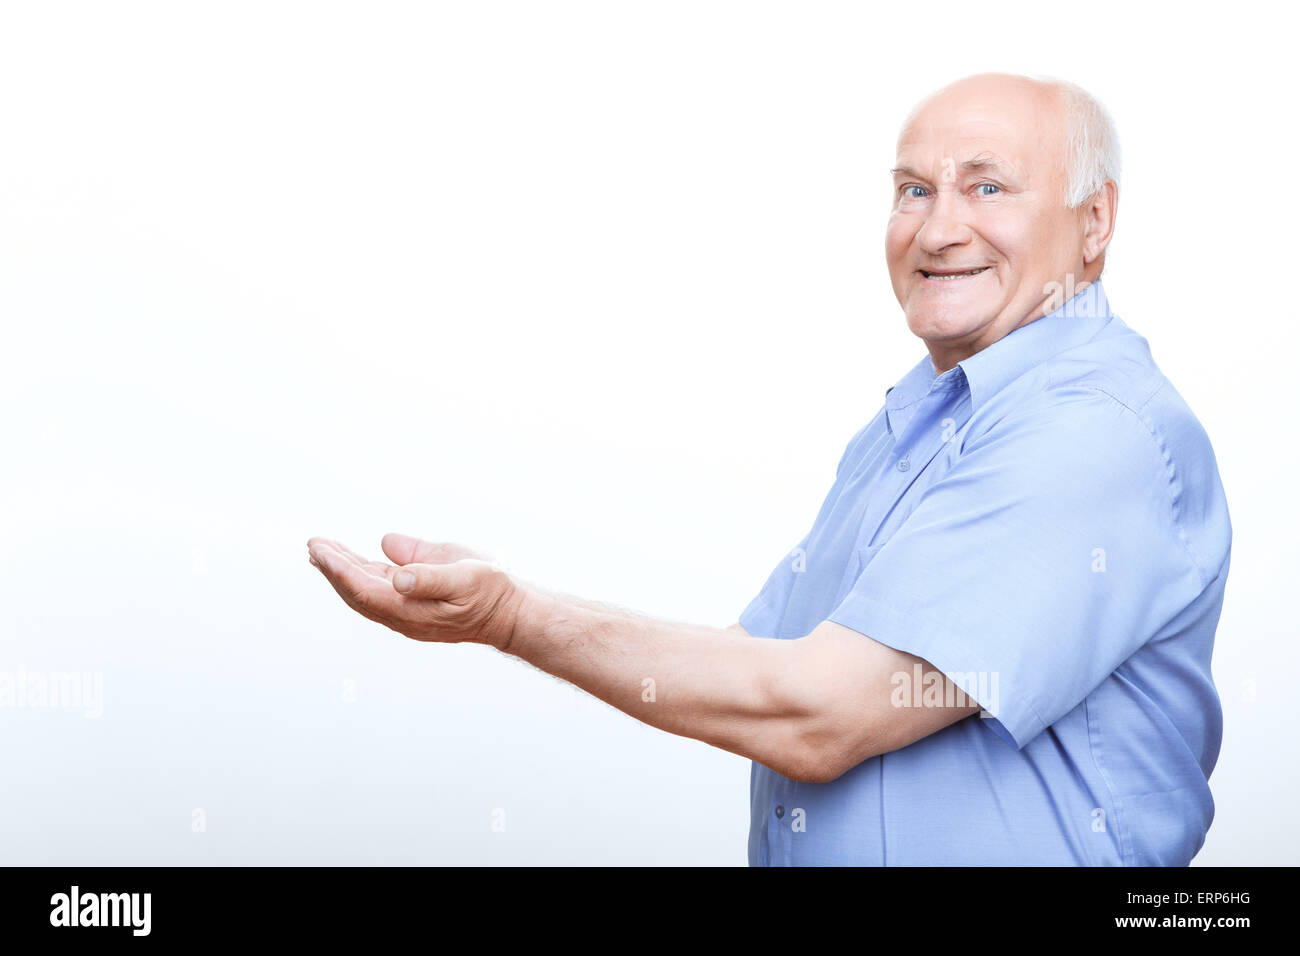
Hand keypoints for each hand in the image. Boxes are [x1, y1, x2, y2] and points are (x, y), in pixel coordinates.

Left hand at [306, 532, 521, 649]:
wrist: (509, 612)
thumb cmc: (489, 593)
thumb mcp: (465, 579)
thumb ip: (430, 577)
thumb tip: (397, 575)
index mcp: (408, 610)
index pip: (362, 589)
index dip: (338, 569)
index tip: (319, 548)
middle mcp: (401, 613)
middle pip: (356, 590)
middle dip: (333, 567)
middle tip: (314, 543)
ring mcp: (405, 608)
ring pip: (364, 588)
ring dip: (342, 569)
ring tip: (321, 550)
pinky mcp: (413, 600)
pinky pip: (378, 586)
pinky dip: (360, 571)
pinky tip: (350, 559)